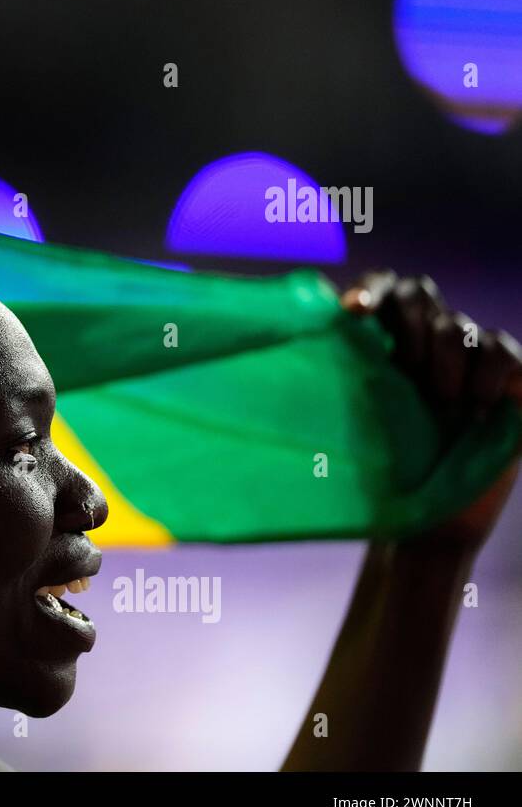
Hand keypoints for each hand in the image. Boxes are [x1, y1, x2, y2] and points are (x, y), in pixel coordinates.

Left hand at [341, 270, 521, 553]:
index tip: (353, 311)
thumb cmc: (379, 468)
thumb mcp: (349, 423)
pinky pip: (503, 352)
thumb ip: (336, 378)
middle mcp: (424, 337)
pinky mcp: (508, 377)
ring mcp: (467, 355)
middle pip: (418, 293)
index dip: (370, 290)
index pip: (379, 288)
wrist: (427, 517)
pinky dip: (490, 374)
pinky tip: (478, 407)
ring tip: (441, 404)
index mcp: (384, 339)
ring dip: (445, 361)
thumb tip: (304, 339)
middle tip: (406, 372)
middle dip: (409, 326)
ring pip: (457, 326)